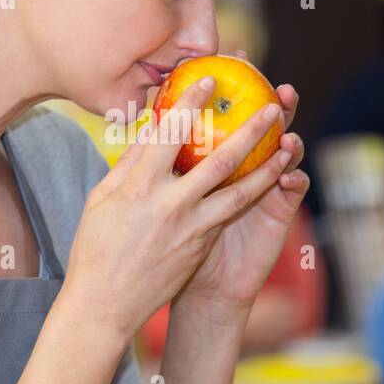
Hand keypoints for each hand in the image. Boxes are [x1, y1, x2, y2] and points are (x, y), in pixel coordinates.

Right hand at [59, 70, 292, 341]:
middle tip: (271, 107)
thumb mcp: (103, 199)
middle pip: (219, 159)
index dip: (192, 101)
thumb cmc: (95, 248)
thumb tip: (152, 131)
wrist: (105, 306)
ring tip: (289, 144)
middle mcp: (170, 205)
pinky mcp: (201, 247)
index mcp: (139, 186)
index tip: (210, 77)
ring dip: (267, 166)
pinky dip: (249, 192)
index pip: (171, 132)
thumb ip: (130, 164)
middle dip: (250, 130)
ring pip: (239, 192)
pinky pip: (228, 213)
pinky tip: (266, 177)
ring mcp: (191, 229)